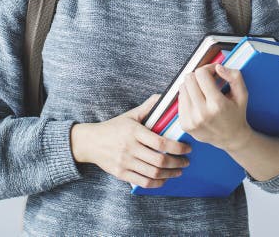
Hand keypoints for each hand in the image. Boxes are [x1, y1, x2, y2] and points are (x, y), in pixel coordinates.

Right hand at [70, 94, 192, 188]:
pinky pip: (142, 182)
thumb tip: (162, 96)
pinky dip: (156, 183)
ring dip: (170, 174)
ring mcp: (125, 162)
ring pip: (153, 173)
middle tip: (186, 161)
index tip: (187, 148)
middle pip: (159, 160)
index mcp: (134, 132)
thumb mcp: (129, 115)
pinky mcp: (121, 173)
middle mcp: (130, 148)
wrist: (90, 142)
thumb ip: (147, 107)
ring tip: (178, 171)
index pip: (160, 143)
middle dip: (177, 162)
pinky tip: (163, 179)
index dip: (177, 148)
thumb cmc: (113, 128)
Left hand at [178, 63, 253, 151]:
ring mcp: (191, 120)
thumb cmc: (237, 115)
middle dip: (199, 76)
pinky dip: (188, 97)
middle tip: (207, 81)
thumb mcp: (242, 94)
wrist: (231, 138)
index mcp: (217, 104)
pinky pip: (180, 100)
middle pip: (189, 79)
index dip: (208, 68)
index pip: (201, 74)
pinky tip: (198, 101)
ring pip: (182, 88)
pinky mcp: (185, 124)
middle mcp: (202, 113)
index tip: (214, 72)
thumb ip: (234, 76)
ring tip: (203, 92)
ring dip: (192, 86)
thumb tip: (218, 67)